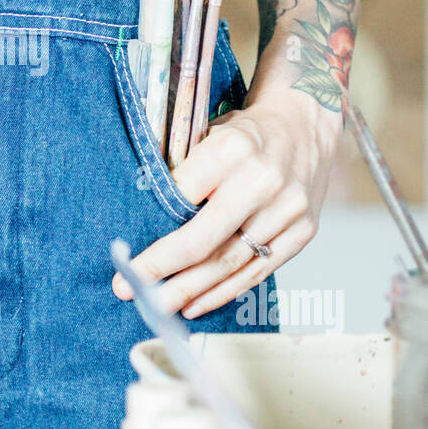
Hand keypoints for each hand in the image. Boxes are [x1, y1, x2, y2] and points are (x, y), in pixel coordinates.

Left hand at [112, 87, 342, 318]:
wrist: (305, 123)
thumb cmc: (246, 132)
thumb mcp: (206, 133)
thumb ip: (182, 172)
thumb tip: (143, 218)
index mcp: (231, 149)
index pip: (179, 200)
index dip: (151, 232)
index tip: (122, 257)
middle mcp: (263, 181)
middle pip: (204, 241)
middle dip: (162, 271)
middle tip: (128, 288)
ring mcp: (288, 209)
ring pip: (232, 264)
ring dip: (191, 290)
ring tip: (159, 306)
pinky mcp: (304, 231)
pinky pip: (259, 271)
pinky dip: (225, 291)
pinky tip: (197, 303)